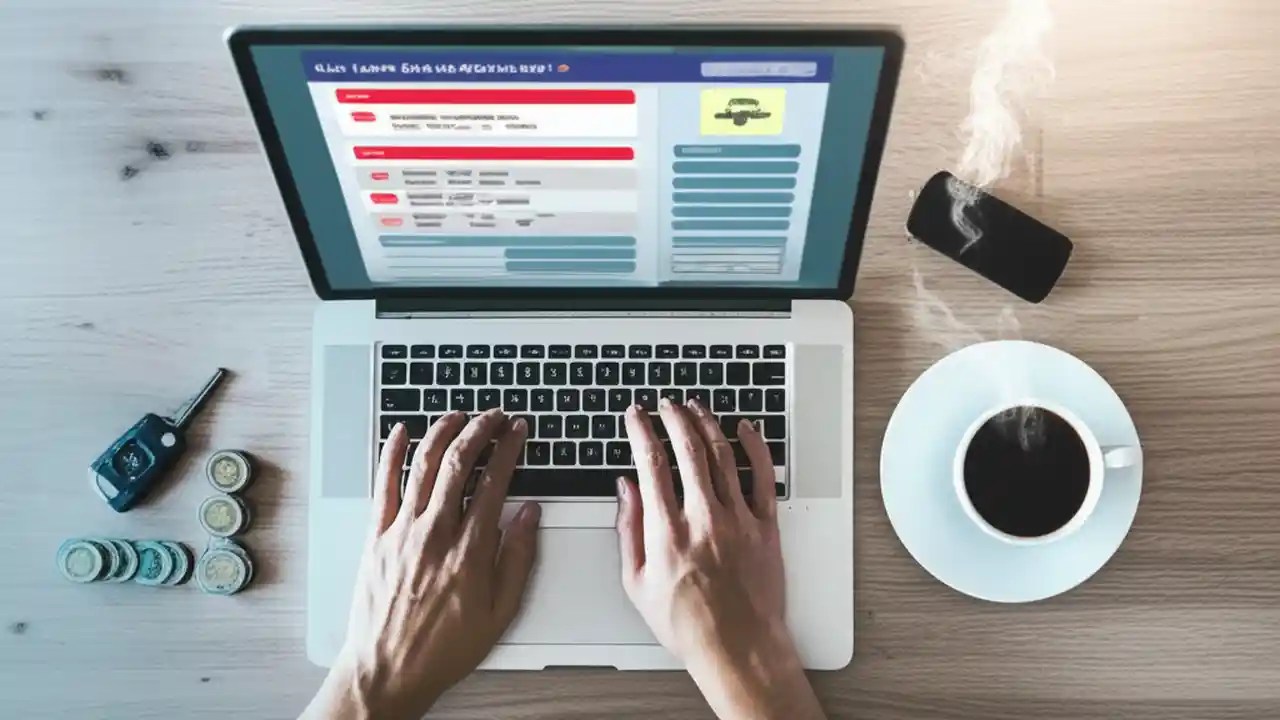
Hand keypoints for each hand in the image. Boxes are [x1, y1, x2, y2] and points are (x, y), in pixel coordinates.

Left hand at [302, 409, 540, 719]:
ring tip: (458, 415)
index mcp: (470, 550)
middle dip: (480, 430)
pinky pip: (383, 485)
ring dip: (442, 432)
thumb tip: (529, 515)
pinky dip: (391, 454)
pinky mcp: (376, 537)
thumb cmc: (444, 648)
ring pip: (423, 465)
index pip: (494, 482)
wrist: (388, 670)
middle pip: (459, 463)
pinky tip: (399, 433)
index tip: (517, 432)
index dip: (509, 449)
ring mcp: (401, 532)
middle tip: (493, 416)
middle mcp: (434, 533)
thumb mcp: (500, 611)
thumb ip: (518, 558)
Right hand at [617, 398, 824, 719]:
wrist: (738, 648)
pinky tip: (745, 429)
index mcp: (667, 532)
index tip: (636, 415)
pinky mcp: (766, 526)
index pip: (651, 464)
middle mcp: (703, 519)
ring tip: (695, 407)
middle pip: (688, 448)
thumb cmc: (688, 624)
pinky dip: (755, 447)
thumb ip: (627, 531)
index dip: (641, 431)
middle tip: (666, 404)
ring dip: (707, 423)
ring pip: (723, 455)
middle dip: (674, 417)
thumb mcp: (636, 584)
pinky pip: (762, 476)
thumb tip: (624, 491)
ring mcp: (738, 520)